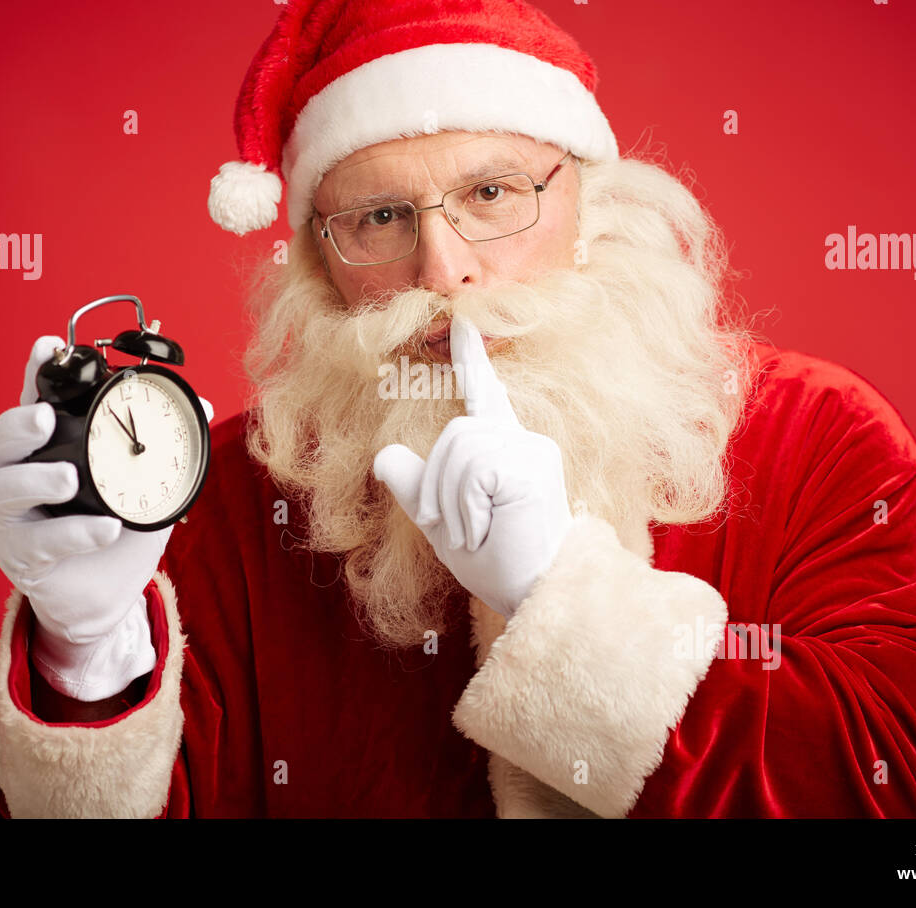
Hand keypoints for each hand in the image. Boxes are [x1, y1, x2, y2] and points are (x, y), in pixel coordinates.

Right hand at [0, 335, 215, 699]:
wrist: (110, 596)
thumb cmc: (120, 528)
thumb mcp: (150, 483)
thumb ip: (169, 445)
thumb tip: (202, 406)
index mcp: (51, 447)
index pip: (34, 401)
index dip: (35, 373)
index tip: (45, 346)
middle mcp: (22, 476)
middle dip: (15, 425)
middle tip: (45, 418)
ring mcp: (15, 519)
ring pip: (2, 489)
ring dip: (35, 480)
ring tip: (71, 480)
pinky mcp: (21, 557)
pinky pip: (35, 542)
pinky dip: (70, 534)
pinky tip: (104, 529)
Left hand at [373, 316, 573, 618]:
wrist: (532, 594)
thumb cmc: (495, 562)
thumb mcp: (442, 520)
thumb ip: (415, 486)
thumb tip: (383, 455)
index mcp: (505, 450)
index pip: (486, 397)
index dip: (471, 360)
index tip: (461, 322)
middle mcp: (523, 442)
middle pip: (454, 433)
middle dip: (437, 485)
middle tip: (453, 530)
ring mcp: (532, 451)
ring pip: (459, 447)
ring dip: (450, 500)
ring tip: (474, 533)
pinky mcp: (531, 465)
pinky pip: (472, 468)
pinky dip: (465, 505)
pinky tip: (487, 529)